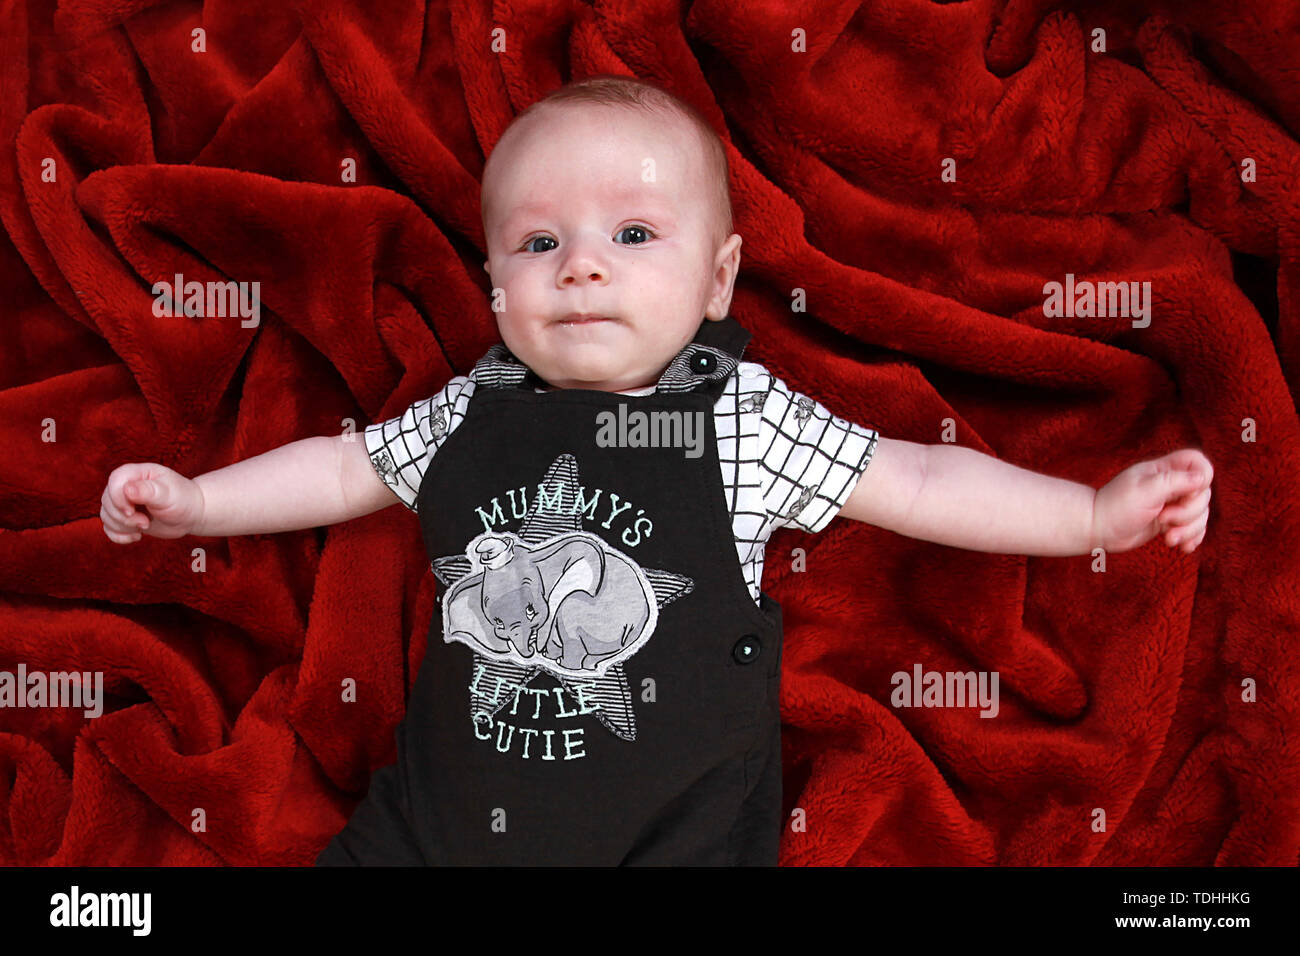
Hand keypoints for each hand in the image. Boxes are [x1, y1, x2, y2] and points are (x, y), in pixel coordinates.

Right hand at [100, 462, 203, 543]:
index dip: (118, 499)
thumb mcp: (168, 495)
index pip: (115, 481)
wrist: (190, 513)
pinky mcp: (123, 517)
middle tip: (146, 523)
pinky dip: (119, 536)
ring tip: (145, 526)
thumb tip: (127, 490)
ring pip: (106, 516)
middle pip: (107, 502)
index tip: (134, 512)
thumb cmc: (182, 499)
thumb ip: (149, 491)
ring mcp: (123, 501)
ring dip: (124, 527)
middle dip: (125, 518)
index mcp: (136, 473)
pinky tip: (136, 536)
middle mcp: (125, 485)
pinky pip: (108, 528)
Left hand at [1090, 449, 1212, 553]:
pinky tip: (1182, 547)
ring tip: (1168, 538)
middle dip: (1188, 513)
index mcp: (1164, 470)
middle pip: (1203, 495)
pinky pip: (1195, 529)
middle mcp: (1171, 485)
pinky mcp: (1170, 523)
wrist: (1098, 529)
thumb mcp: (1146, 490)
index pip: (1198, 462)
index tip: (1187, 494)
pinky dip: (1192, 538)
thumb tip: (1203, 478)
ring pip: (1201, 515)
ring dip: (1189, 530)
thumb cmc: (1116, 507)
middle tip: (1162, 518)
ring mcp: (1172, 504)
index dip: (1202, 478)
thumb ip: (1175, 481)